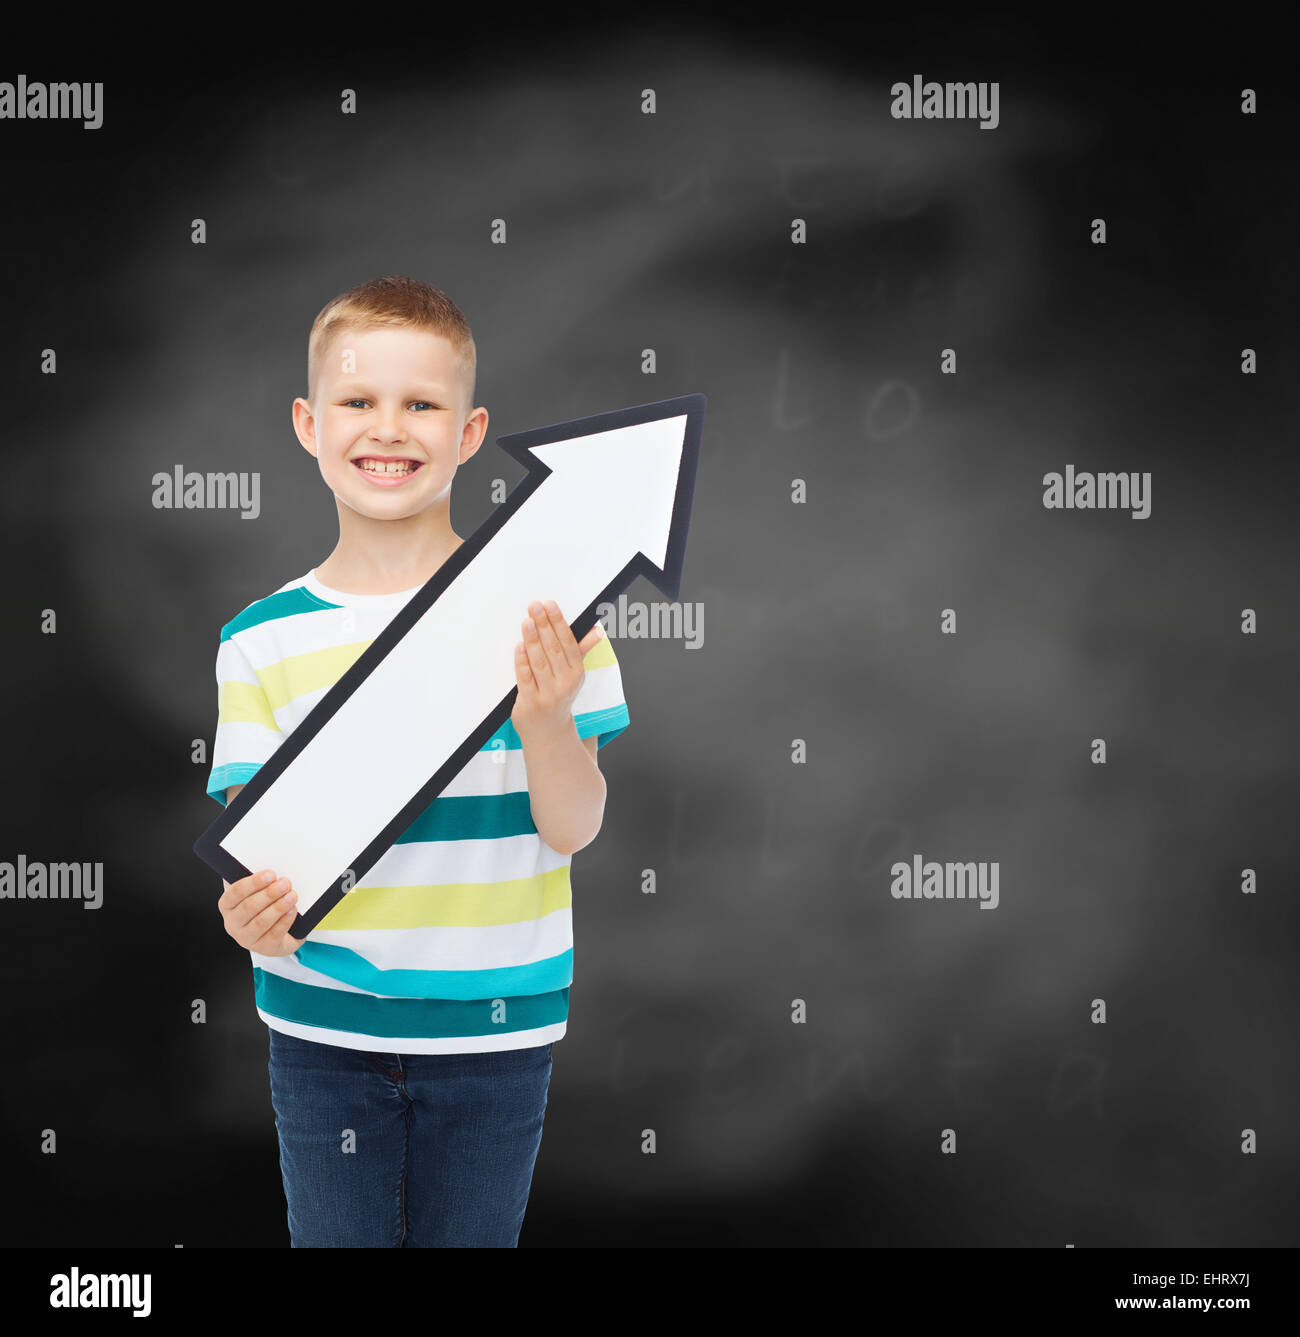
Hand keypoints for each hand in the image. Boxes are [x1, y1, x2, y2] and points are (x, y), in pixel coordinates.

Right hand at [218, 868, 300, 954]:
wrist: (277, 932)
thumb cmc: (265, 905)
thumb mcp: (258, 891)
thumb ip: (259, 880)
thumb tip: (268, 863)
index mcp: (228, 905)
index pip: (235, 893)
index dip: (253, 883)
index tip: (271, 873)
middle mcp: (233, 924)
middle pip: (249, 907)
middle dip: (269, 894)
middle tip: (285, 882)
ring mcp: (247, 939)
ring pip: (261, 922)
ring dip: (278, 907)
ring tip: (292, 895)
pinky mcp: (265, 948)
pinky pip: (274, 934)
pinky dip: (285, 921)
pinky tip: (293, 910)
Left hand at [511, 600, 602, 738]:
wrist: (549, 732)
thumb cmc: (559, 697)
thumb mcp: (574, 675)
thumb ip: (582, 649)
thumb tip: (597, 631)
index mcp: (577, 673)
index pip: (568, 643)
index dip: (559, 622)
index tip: (550, 605)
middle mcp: (565, 684)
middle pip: (553, 649)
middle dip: (544, 626)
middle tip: (535, 607)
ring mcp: (548, 694)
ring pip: (539, 662)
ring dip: (532, 640)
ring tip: (527, 621)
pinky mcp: (531, 702)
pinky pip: (525, 677)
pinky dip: (522, 661)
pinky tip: (519, 646)